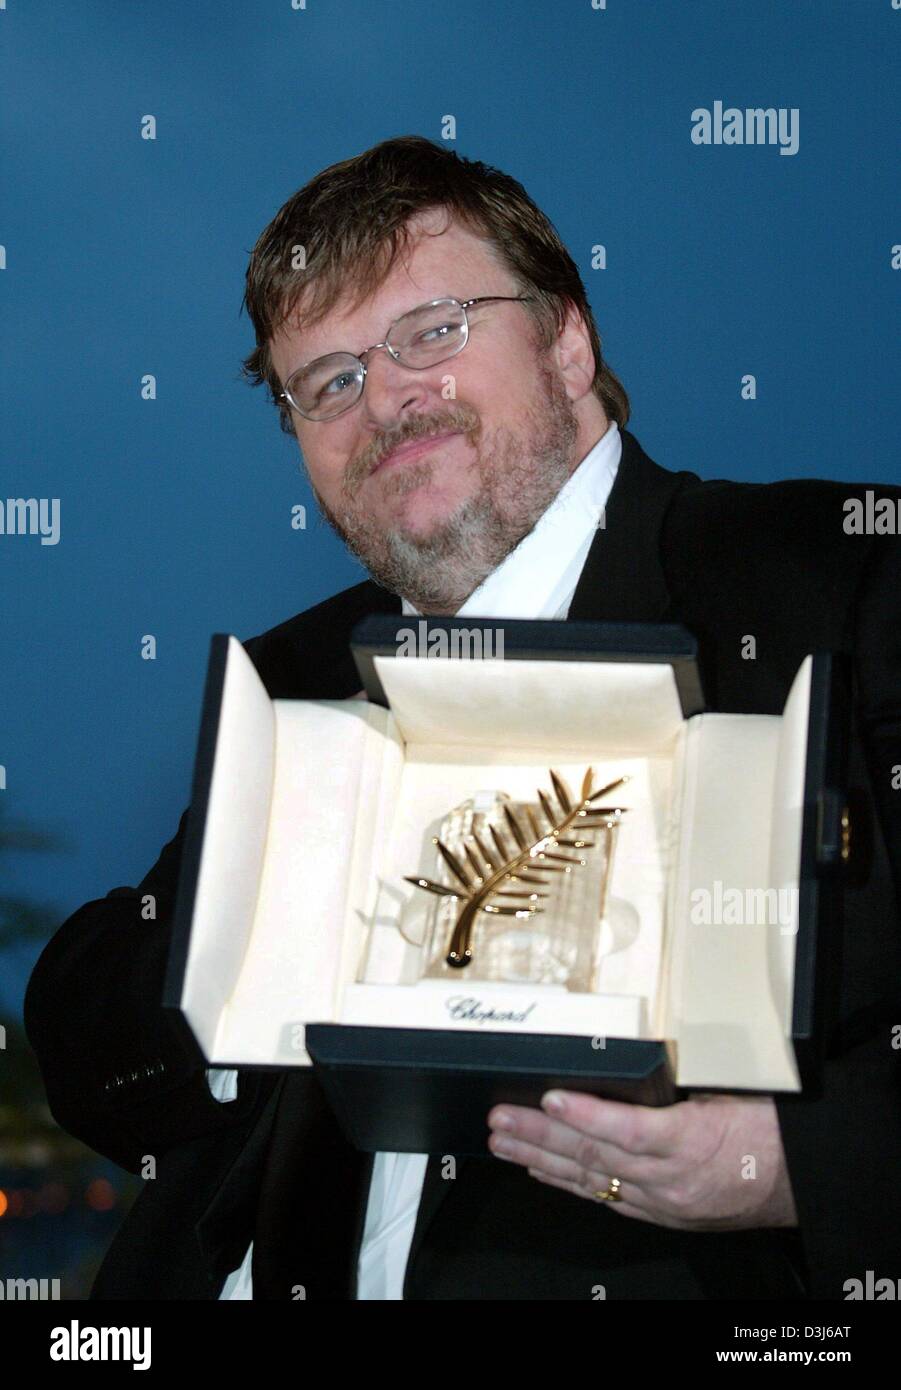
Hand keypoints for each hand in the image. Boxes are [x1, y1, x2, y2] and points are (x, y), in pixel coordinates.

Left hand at [487, 1090, 797, 1230]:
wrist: (803, 1178)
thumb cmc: (772, 1128)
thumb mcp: (732, 1088)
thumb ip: (681, 1079)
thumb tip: (630, 1054)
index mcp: (694, 1141)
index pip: (630, 1131)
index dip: (586, 1115)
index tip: (550, 1098)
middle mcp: (673, 1179)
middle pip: (596, 1155)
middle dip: (540, 1136)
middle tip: (500, 1120)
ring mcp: (664, 1201)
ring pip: (592, 1178)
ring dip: (542, 1159)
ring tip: (503, 1143)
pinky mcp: (663, 1212)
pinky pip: (607, 1196)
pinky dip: (571, 1181)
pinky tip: (543, 1170)